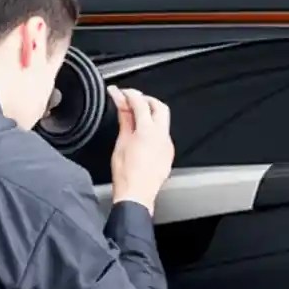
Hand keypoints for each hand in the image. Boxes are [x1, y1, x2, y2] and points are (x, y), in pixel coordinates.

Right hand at [107, 85, 173, 214]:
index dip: (129, 94)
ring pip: (163, 121)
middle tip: (132, 100)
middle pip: (159, 107)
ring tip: (136, 117)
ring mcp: (167, 145)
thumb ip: (124, 120)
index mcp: (148, 131)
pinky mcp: (168, 154)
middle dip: (146, 100)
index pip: (140, 103)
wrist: (137, 195)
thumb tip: (122, 105)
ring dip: (151, 114)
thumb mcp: (121, 143)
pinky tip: (143, 135)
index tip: (120, 92)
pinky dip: (154, 129)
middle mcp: (162, 136)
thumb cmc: (126, 175)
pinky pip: (164, 135)